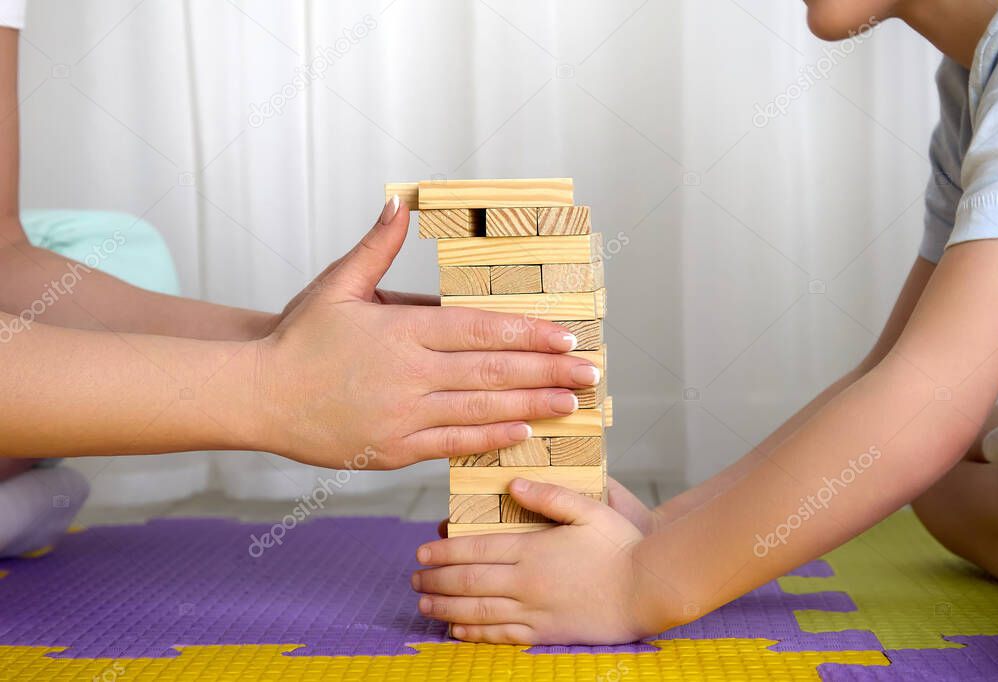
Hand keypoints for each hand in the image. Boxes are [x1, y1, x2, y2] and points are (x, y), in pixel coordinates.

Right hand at [252, 197, 601, 469]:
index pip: (478, 329)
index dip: (527, 333)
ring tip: (572, 401)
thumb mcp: (336, 285)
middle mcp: (406, 373)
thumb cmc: (298, 338)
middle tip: (591, 372)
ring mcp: (400, 415)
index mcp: (399, 330)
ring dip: (532, 405)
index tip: (567, 335)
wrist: (256, 396)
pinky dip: (489, 438)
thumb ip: (375, 247)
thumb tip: (400, 202)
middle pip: (490, 372)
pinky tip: (524, 431)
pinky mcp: (391, 450)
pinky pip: (450, 445)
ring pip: (479, 410)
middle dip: (547, 370)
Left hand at [412, 479, 671, 644]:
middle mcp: (527, 583)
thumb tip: (512, 483)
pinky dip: (474, 633)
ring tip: (424, 603)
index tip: (422, 552)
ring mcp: (535, 611)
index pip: (476, 550)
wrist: (650, 589)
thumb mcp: (589, 509)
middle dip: (437, 580)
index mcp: (532, 550)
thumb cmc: (622, 545)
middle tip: (414, 578)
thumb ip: (548, 495)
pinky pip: (501, 636)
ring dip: (446, 607)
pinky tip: (457, 629)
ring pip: (478, 611)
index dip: (445, 552)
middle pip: (469, 582)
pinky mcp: (547, 633)